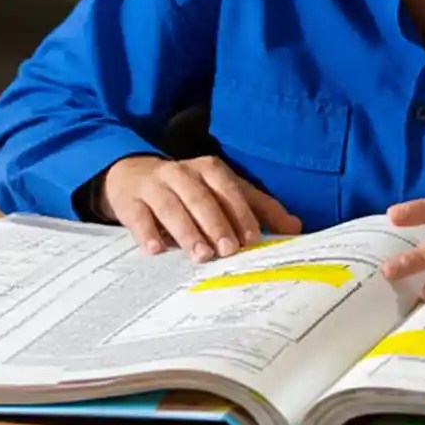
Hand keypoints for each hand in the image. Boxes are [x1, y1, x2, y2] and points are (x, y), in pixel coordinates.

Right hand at [100, 155, 302, 260]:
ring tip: (200, 255)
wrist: (132, 175)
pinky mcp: (130, 202)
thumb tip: (295, 227)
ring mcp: (153, 186)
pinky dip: (147, 233)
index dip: (240, 213)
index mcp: (208, 169)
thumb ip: (257, 208)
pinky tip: (155, 250)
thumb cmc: (188, 189)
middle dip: (215, 223)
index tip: (251, 239)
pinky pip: (138, 217)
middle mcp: (181, 173)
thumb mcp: (222, 192)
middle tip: (227, 250)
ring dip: (186, 231)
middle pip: (200, 197)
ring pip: (170, 207)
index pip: (228, 189)